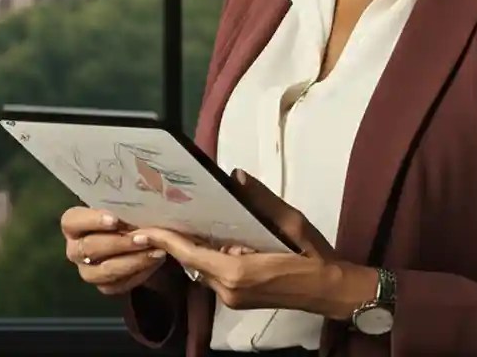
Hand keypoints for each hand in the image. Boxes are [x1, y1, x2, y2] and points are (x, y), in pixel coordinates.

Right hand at [60, 206, 167, 295]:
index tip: (115, 220)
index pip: (72, 222)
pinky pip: (117, 285)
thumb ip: (128, 206)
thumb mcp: (128, 207)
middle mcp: (76, 249)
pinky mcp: (104, 287)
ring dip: (131, 262)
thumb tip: (144, 196)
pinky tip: (155, 262)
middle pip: (89, 248)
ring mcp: (88, 271)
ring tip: (156, 252)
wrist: (144, 241)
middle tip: (144, 238)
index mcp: (75, 224)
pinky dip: (138, 274)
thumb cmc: (131, 216)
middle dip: (119, 243)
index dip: (92, 221)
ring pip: (102, 271)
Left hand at [130, 170, 376, 319]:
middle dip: (174, 242)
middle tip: (154, 218)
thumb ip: (261, 201)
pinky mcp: (238, 299)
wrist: (334, 293)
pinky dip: (206, 257)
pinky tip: (207, 239)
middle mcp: (229, 289)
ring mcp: (233, 298)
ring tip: (176, 224)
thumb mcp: (292, 223)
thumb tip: (236, 177)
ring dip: (190, 249)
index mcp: (238, 272)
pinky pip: (213, 275)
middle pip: (191, 262)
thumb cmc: (315, 257)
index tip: (142, 230)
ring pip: (201, 269)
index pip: (190, 254)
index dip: (164, 241)